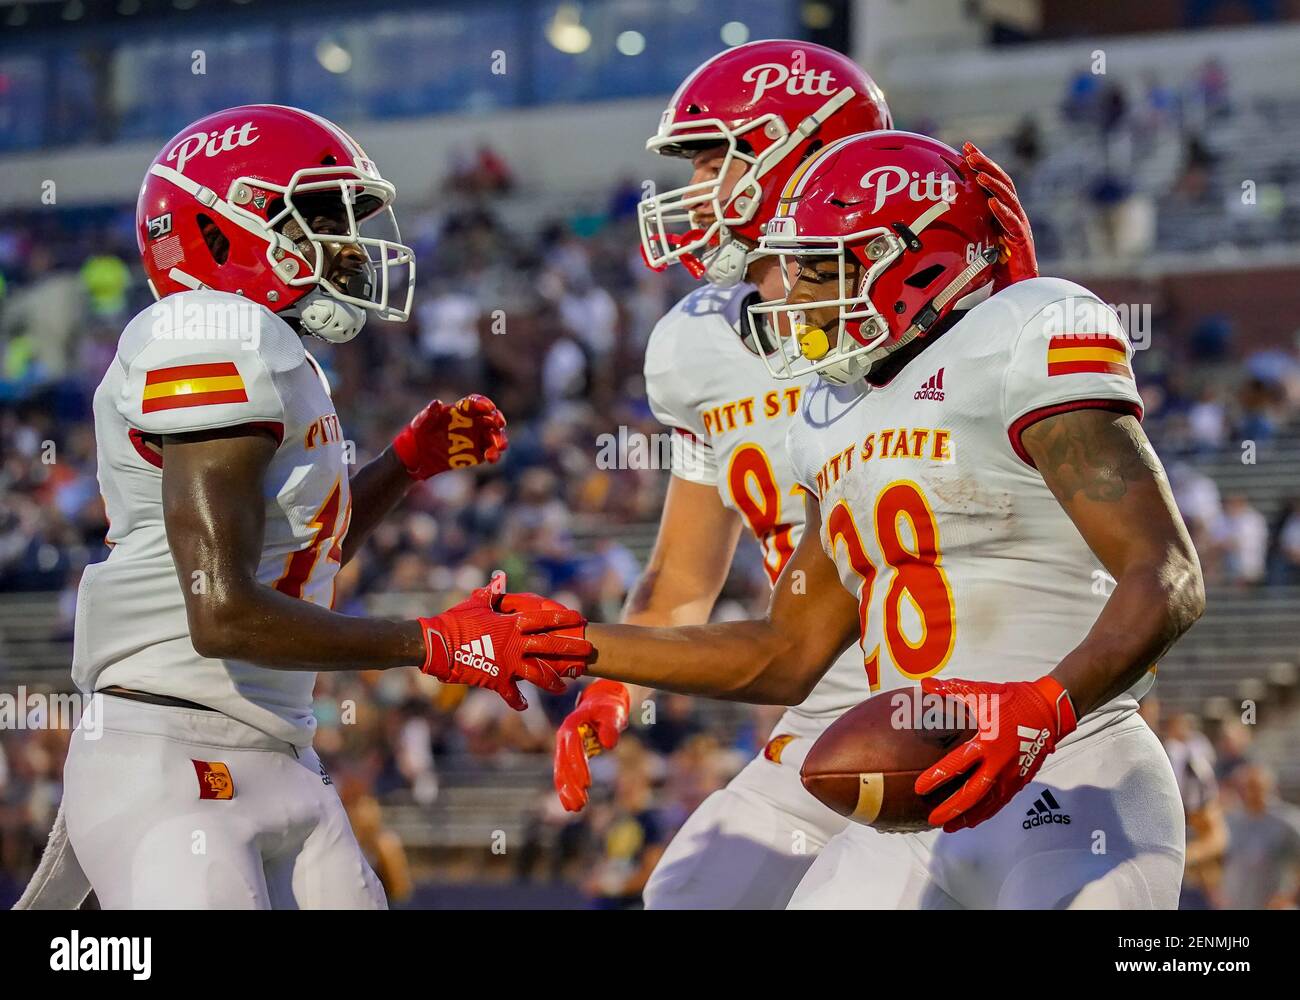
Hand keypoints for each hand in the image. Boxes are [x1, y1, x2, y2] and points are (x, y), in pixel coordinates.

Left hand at [393, 394, 507, 479]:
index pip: (476, 403)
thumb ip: (429, 413)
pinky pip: (489, 452)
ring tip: (500, 447)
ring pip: (494, 436)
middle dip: (497, 420)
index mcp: (461, 410)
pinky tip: (491, 458)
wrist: (419, 454)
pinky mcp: (477, 453)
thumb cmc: (420, 432)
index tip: (488, 408)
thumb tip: (436, 403)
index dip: (483, 403)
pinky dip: (493, 454)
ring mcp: (476, 438)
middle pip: (490, 418)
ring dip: (500, 439)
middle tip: (499, 424)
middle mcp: (473, 422)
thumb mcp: (422, 422)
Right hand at [418, 578, 590, 710]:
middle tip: (588, 651)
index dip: (562, 619)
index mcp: (512, 623)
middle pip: (550, 646)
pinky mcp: (496, 679)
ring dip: (553, 680)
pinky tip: (524, 706)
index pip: (543, 619)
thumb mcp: (475, 604)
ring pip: (538, 673)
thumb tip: (498, 581)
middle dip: (571, 649)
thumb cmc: (454, 620)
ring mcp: (508, 662)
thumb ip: (491, 594)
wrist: (438, 644)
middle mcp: (515, 642)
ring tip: (564, 687)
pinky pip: (511, 693)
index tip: (579, 618)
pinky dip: (517, 700)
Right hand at [554, 680, 630, 811]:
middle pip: (564, 763)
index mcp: (573, 724)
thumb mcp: (614, 713)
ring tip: (576, 808)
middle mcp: (564, 736)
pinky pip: (564, 774)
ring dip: (567, 791)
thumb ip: (611, 727)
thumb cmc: (610, 708)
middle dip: (571, 784)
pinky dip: (567, 789)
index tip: (587, 783)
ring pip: (561, 772)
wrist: (603, 703)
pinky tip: (571, 805)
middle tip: (581, 804)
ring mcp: (564, 746)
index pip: (573, 747)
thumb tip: (608, 745)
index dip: (578, 765)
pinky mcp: (568, 754)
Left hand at [914, 675, 1076, 831]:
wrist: (1048, 710)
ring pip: (987, 804)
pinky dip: (984, 813)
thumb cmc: (1012, 700)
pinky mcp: (1021, 780)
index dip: (937, 778)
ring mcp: (1011, 775)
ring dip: (967, 817)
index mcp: (986, 742)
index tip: (919, 788)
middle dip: (951, 809)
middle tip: (931, 818)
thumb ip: (951, 690)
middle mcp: (999, 764)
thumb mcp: (981, 692)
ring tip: (947, 826)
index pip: (957, 765)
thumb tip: (924, 684)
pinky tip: (971, 820)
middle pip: (972, 794)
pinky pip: (1000, 803)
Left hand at [962, 142, 1037, 288]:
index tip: (965, 148)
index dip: (981, 164)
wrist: (1014, 288)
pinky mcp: (1021, 241)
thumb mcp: (975, 240)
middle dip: (986, 166)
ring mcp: (1018, 226)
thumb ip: (964, 226)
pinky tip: (991, 203)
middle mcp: (1013, 214)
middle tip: (970, 153)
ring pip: (1008, 199)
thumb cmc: (995, 265)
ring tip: (980, 175)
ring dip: (993, 185)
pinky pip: (1012, 224)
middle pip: (1001, 183)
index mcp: (1002, 211)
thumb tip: (935, 218)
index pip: (992, 181)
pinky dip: (1002, 212)